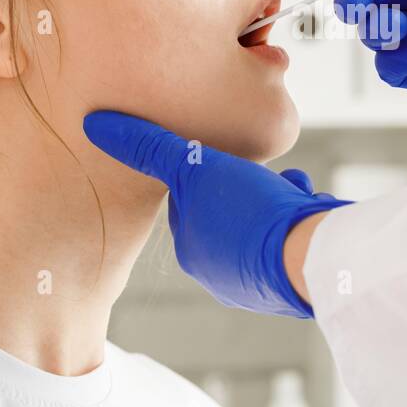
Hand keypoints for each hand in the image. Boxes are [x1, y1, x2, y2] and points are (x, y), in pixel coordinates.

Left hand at [83, 111, 350, 317]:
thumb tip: (95, 124)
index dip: (210, 171)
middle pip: (227, 211)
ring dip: (274, 199)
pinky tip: (303, 204)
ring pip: (263, 224)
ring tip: (284, 188)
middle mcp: (221, 275)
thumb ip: (151, 147)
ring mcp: (259, 281)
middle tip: (259, 172)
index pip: (191, 199)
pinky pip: (291, 236)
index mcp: (192, 252)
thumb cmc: (249, 210)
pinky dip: (296, 215)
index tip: (226, 158)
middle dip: (246, 188)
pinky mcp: (293, 280)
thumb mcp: (196, 166)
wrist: (311, 254)